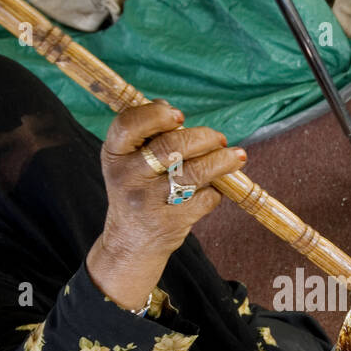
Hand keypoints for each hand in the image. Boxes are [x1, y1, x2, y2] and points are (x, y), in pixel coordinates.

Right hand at [88, 100, 245, 308]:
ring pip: (193, 172)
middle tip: (219, 138)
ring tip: (236, 156)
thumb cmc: (137, 190)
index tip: (180, 116)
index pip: (128, 124)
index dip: (156, 115)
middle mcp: (126, 177)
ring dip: (221, 161)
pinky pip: (203, 199)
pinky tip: (216, 188)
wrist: (130, 243)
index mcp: (114, 155)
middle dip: (203, 137)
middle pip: (170, 146)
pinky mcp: (169, 223)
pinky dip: (215, 192)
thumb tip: (168, 107)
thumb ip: (146, 135)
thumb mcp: (128, 162)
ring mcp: (147, 202)